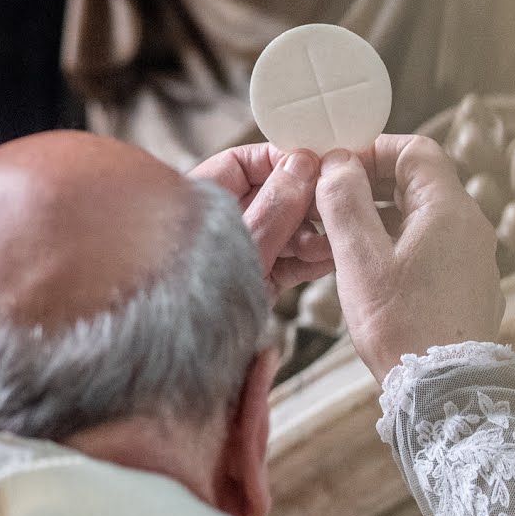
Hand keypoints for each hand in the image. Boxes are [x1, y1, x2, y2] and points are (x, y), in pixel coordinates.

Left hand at [190, 142, 335, 301]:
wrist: (185, 355)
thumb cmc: (195, 297)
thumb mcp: (243, 244)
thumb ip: (275, 204)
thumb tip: (301, 165)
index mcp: (200, 203)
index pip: (242, 163)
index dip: (278, 160)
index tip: (312, 164)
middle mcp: (221, 227)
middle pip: (271, 197)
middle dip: (304, 204)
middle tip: (330, 207)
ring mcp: (239, 255)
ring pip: (284, 231)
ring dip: (311, 235)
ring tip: (329, 244)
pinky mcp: (254, 283)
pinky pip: (287, 262)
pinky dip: (308, 261)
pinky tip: (330, 259)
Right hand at [315, 134, 503, 380]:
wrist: (444, 391)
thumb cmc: (402, 325)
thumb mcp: (360, 259)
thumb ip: (345, 202)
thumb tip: (338, 163)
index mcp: (448, 209)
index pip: (415, 150)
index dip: (374, 150)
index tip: (338, 168)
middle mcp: (470, 228)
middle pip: (418, 185)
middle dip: (371, 188)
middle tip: (330, 205)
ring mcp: (473, 261)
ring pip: (421, 222)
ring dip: (379, 223)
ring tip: (339, 245)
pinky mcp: (467, 291)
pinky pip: (430, 253)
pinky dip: (397, 251)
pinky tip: (369, 278)